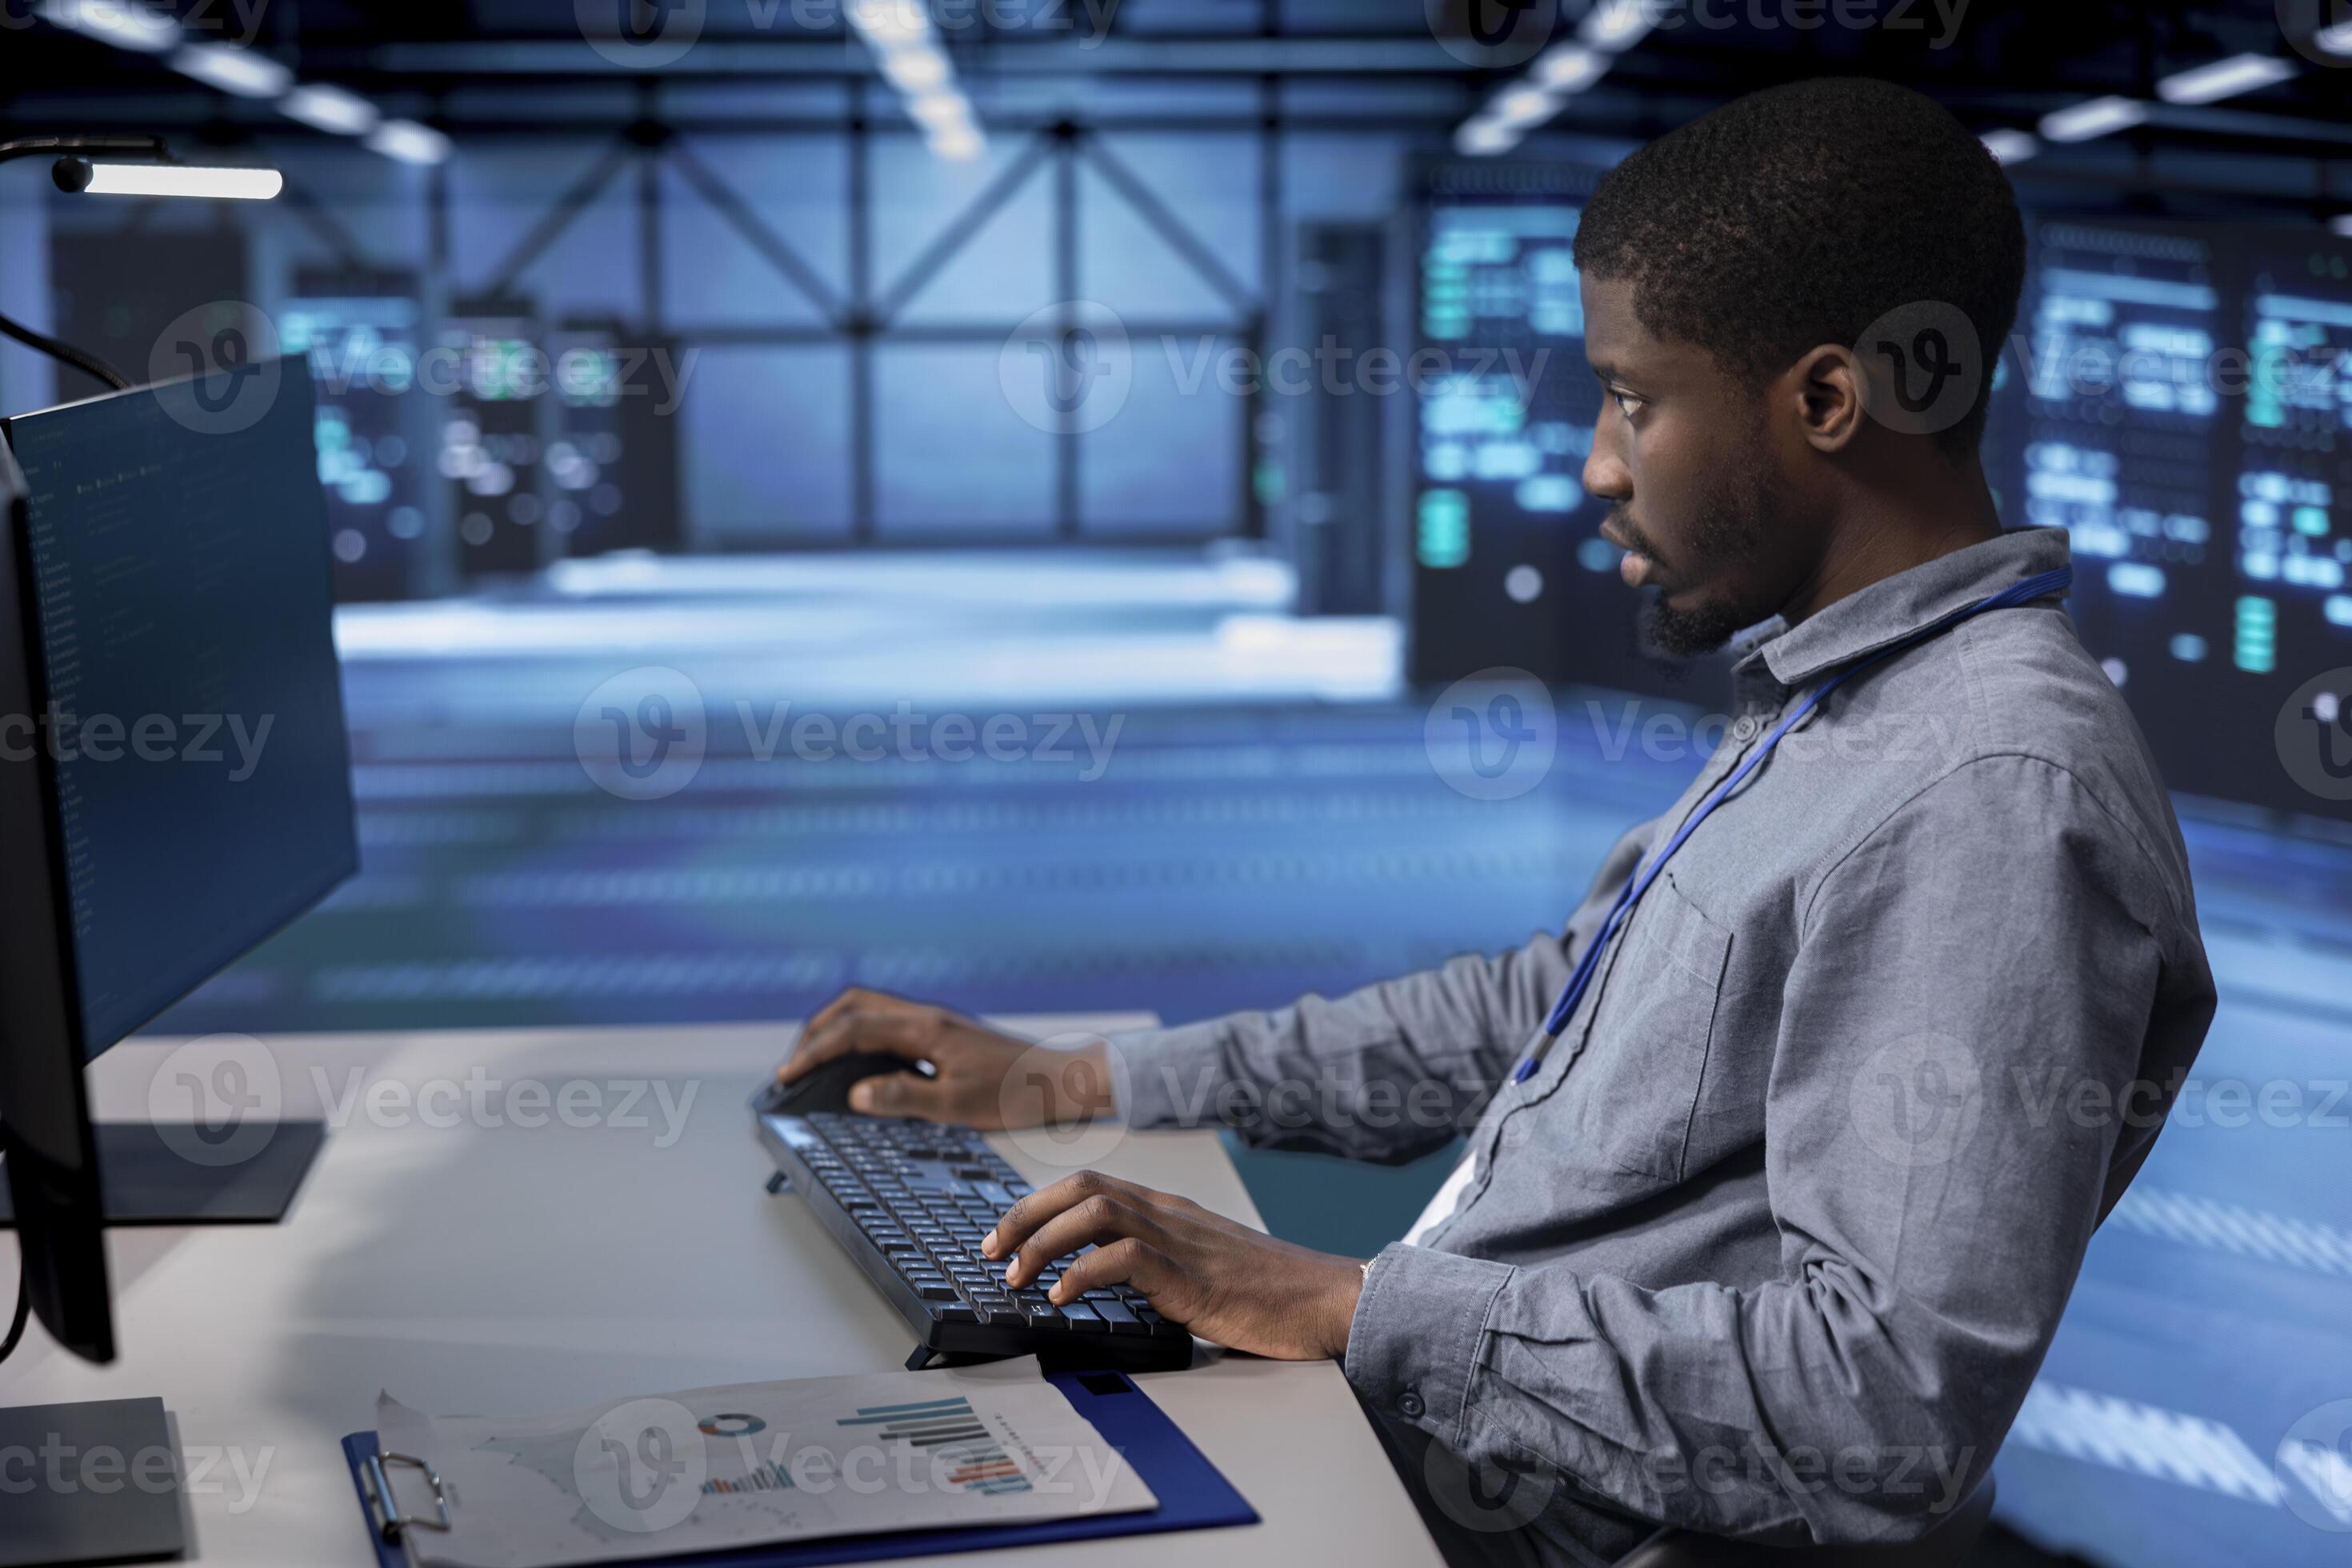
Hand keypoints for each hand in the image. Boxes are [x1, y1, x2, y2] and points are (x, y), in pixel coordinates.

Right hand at [776, 987, 1116, 1126]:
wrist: (1063, 1079)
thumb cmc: (1017, 1093)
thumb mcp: (956, 1104)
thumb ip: (903, 1096)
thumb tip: (855, 1094)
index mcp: (924, 1028)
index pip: (852, 1028)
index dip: (814, 1050)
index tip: (788, 1074)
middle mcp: (926, 1016)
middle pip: (855, 1005)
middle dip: (817, 1030)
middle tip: (794, 1062)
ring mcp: (936, 1022)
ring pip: (872, 1010)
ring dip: (838, 1029)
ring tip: (817, 1060)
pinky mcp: (945, 1033)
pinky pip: (890, 1023)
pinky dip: (863, 1036)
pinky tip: (863, 1066)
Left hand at [982, 1169, 1364, 1359]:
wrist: (1325, 1298)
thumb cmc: (1268, 1291)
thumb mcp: (1198, 1267)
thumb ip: (1155, 1263)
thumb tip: (1103, 1281)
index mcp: (1167, 1210)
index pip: (1089, 1185)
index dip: (1037, 1205)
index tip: (1002, 1235)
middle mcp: (1167, 1213)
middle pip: (1081, 1187)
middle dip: (1024, 1214)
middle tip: (990, 1251)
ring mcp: (1180, 1239)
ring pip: (1095, 1210)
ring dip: (1043, 1240)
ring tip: (1017, 1276)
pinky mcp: (1191, 1274)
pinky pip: (1124, 1256)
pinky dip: (1082, 1273)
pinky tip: (1061, 1299)